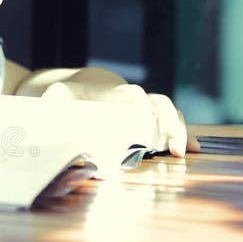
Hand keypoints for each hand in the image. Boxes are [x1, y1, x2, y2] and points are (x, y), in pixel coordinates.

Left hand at [41, 81, 200, 156]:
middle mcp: (133, 98)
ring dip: (179, 131)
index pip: (130, 95)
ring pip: (168, 114)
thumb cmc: (64, 96)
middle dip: (168, 121)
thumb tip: (51, 110)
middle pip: (158, 103)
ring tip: (183, 152)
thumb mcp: (53, 97)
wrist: (76, 88)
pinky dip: (180, 136)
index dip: (140, 105)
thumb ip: (51, 103)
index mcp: (111, 92)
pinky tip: (191, 151)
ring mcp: (142, 109)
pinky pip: (167, 125)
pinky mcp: (145, 121)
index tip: (145, 117)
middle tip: (172, 145)